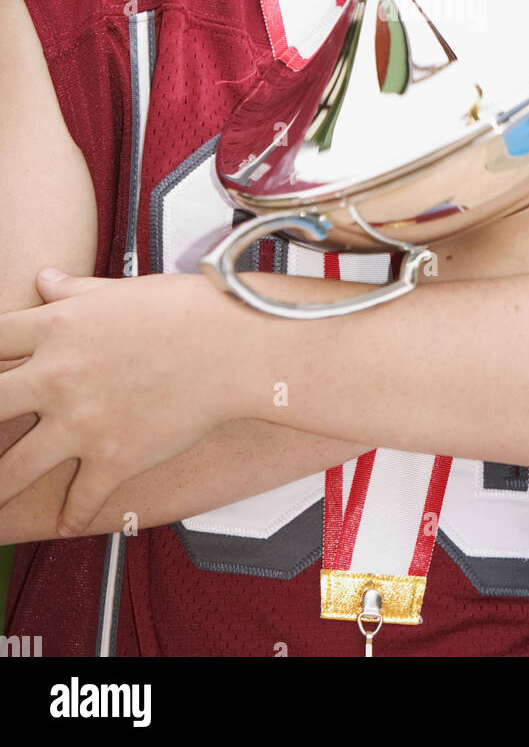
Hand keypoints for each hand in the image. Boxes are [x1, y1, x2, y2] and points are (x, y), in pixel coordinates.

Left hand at [0, 269, 254, 536]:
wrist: (233, 347)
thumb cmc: (186, 309)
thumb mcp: (121, 290)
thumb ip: (74, 291)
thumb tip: (44, 278)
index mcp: (57, 327)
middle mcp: (57, 376)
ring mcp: (81, 423)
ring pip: (15, 468)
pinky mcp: (113, 459)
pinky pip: (79, 500)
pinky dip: (71, 517)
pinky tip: (67, 524)